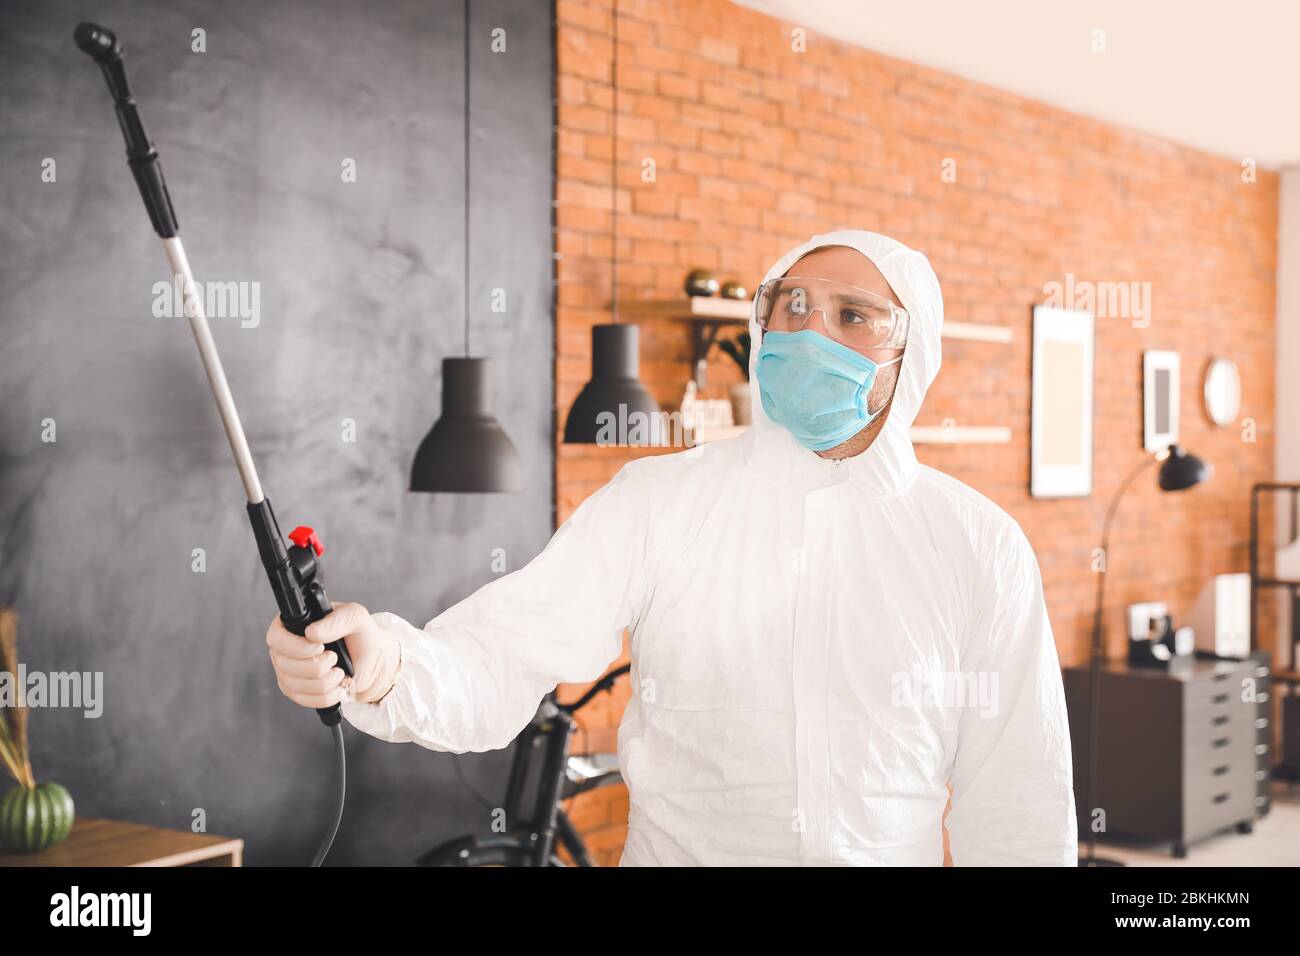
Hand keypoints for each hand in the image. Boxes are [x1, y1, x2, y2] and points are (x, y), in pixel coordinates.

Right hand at [265, 602, 399, 708]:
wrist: (371, 662)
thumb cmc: (361, 635)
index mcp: (293, 624)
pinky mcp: (296, 691)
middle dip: (316, 666)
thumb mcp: (356, 618)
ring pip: (294, 685)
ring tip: (339, 671)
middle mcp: (284, 648)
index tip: (319, 648)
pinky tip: (337, 686)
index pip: (276, 637)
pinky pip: (304, 699)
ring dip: (325, 681)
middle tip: (334, 658)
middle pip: (284, 664)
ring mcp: (287, 671)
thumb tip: (312, 632)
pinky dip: (326, 695)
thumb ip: (339, 618)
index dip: (296, 647)